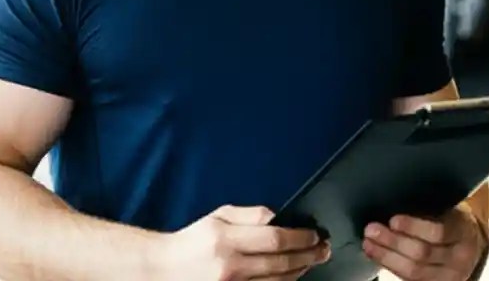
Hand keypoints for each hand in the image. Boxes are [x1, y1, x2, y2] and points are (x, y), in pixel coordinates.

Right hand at [154, 205, 330, 280]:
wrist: (165, 270)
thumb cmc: (192, 241)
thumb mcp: (216, 216)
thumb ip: (248, 214)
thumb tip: (277, 217)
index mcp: (225, 238)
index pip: (275, 238)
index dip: (301, 237)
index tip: (314, 234)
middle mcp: (230, 265)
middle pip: (282, 262)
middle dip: (308, 255)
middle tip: (323, 249)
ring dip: (300, 271)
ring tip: (312, 261)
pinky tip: (292, 276)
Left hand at [362, 205, 487, 279]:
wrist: (470, 246)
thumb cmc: (449, 222)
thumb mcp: (446, 211)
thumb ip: (426, 211)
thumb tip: (390, 205)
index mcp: (462, 232)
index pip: (438, 232)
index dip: (413, 227)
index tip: (392, 220)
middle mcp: (460, 257)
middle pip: (423, 253)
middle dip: (393, 242)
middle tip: (371, 230)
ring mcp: (450, 276)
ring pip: (415, 272)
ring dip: (386, 257)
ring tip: (368, 244)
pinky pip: (411, 280)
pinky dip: (390, 268)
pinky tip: (376, 256)